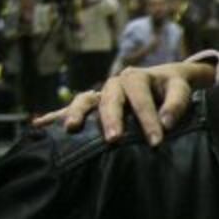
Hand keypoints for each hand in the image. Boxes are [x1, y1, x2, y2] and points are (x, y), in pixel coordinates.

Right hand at [38, 62, 210, 143]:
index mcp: (136, 77)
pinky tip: (37, 126)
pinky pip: (69, 110)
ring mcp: (100, 94)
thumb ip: (176, 103)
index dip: (148, 119)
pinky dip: (54, 116)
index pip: (141, 99)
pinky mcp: (91, 106)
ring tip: (71, 129)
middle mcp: (114, 84)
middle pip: (109, 99)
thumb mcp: (181, 88)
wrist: (163, 80)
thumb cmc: (172, 87)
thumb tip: (166, 123)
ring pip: (84, 101)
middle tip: (113, 139)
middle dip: (110, 119)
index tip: (156, 141)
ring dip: (76, 114)